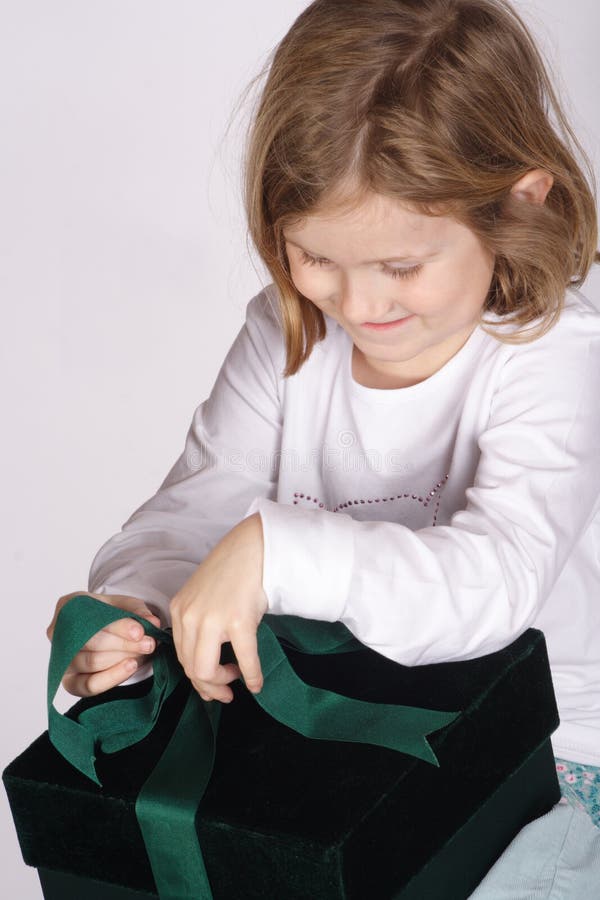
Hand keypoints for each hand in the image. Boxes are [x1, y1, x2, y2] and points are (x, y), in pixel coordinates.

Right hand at [46, 591, 161, 696]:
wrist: (104, 631)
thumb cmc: (111, 614)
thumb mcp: (125, 605)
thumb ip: (138, 611)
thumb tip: (152, 623)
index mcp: (68, 606)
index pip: (91, 618)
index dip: (117, 626)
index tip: (140, 631)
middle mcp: (58, 633)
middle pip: (92, 642)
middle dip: (124, 644)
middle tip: (149, 643)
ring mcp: (62, 659)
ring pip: (92, 662)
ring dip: (122, 659)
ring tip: (143, 653)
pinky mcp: (69, 681)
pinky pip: (89, 685)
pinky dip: (112, 677)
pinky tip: (130, 667)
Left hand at [169, 512, 267, 703]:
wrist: (252, 548)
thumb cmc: (232, 572)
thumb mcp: (202, 597)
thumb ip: (199, 624)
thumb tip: (208, 660)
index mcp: (179, 611)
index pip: (180, 656)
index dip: (196, 677)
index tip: (211, 686)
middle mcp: (189, 617)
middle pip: (190, 668)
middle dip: (208, 687)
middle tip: (224, 693)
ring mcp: (211, 619)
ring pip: (205, 670)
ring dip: (223, 683)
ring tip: (237, 680)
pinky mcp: (237, 621)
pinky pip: (243, 659)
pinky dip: (251, 676)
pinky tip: (256, 683)